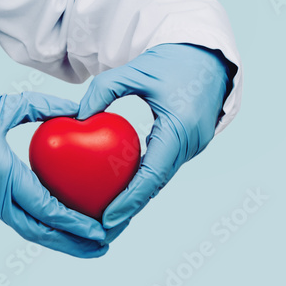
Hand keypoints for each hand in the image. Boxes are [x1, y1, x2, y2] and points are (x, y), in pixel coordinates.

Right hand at [0, 92, 108, 257]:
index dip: (74, 223)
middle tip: (102, 247)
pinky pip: (18, 220)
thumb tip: (77, 108)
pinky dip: (43, 227)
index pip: (45, 208)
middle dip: (73, 244)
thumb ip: (40, 107)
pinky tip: (58, 222)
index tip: (100, 230)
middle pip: (41, 232)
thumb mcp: (1, 107)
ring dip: (59, 240)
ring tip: (87, 243)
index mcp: (3, 176)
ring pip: (29, 230)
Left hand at [79, 44, 232, 228]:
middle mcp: (191, 143)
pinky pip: (164, 167)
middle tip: (101, 229)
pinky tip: (120, 192)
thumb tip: (77, 116)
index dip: (129, 199)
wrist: (208, 57)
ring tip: (107, 219)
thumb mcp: (135, 70)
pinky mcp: (190, 144)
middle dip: (130, 209)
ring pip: (161, 180)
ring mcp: (194, 146)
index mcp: (180, 128)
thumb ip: (105, 90)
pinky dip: (144, 181)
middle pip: (156, 185)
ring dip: (137, 199)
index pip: (152, 174)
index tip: (107, 218)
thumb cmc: (170, 61)